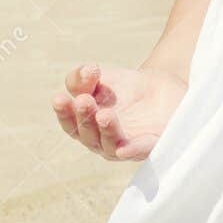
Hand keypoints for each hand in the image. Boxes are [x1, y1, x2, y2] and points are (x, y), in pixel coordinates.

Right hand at [52, 62, 187, 160]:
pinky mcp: (151, 146)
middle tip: (83, 100)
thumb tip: (88, 70)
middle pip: (88, 134)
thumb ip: (86, 77)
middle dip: (84, 117)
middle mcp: (103, 141)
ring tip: (104, 115)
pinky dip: (133, 150)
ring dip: (106, 131)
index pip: (70, 123)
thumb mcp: (103, 78)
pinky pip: (141, 151)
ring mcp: (127, 147)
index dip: (63, 112)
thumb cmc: (126, 89)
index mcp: (87, 126)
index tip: (59, 98)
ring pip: (111, 145)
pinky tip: (124, 148)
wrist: (163, 88)